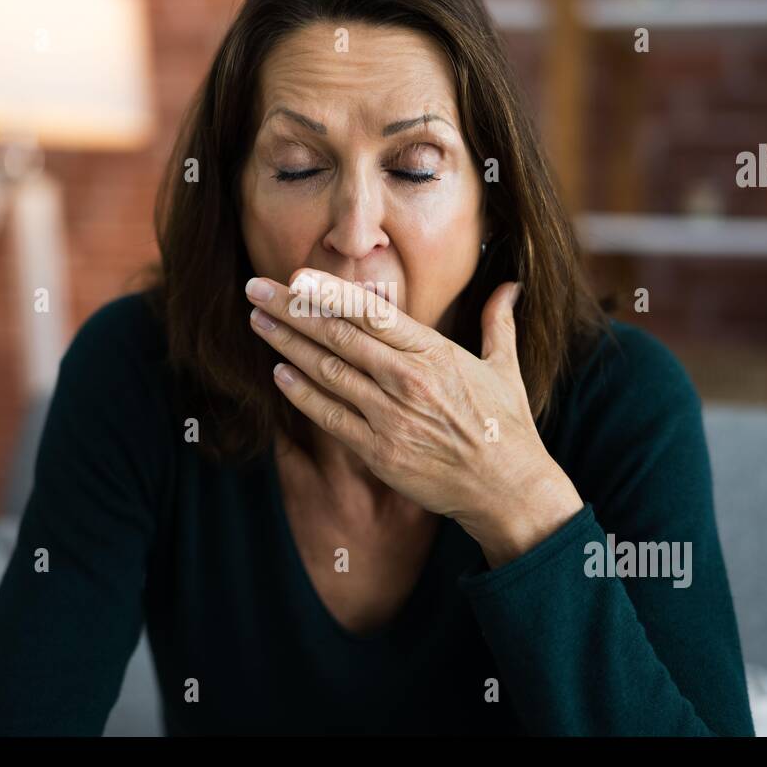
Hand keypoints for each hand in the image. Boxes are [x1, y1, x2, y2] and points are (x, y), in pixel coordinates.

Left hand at [244, 270, 584, 563]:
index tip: (295, 277)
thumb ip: (498, 322)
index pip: (372, 313)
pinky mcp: (380, 451)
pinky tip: (278, 373)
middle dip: (292, 310)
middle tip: (255, 290)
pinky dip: (302, 395)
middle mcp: (408, 380)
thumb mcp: (506, 367)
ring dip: (287, 345)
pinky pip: (330, 417)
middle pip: (338, 336)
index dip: (330, 293)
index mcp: (435, 353)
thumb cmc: (506, 427)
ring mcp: (391, 417)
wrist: (508, 489)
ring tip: (258, 322)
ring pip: (327, 372)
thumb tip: (510, 287)